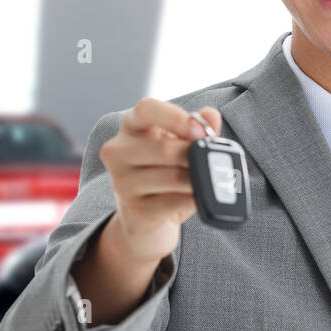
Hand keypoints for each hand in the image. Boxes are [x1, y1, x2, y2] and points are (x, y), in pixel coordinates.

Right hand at [99, 98, 222, 264]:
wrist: (143, 221)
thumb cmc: (164, 177)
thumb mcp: (179, 149)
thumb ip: (197, 131)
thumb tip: (211, 115)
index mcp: (131, 127)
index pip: (146, 109)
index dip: (176, 118)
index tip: (199, 132)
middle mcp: (118, 152)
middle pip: (164, 149)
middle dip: (195, 157)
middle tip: (212, 163)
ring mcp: (122, 182)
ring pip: (172, 177)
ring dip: (198, 180)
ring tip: (208, 181)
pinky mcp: (134, 209)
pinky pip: (174, 202)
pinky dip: (194, 200)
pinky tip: (200, 199)